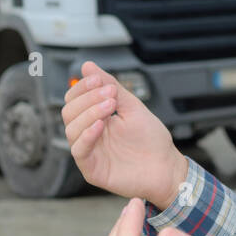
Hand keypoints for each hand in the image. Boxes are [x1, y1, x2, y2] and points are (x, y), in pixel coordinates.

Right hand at [62, 60, 186, 204]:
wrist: (166, 167)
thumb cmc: (152, 140)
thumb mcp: (132, 107)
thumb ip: (111, 87)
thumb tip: (88, 66)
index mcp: (96, 118)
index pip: (74, 99)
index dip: (82, 88)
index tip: (99, 80)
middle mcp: (89, 134)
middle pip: (69, 112)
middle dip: (87, 99)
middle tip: (110, 95)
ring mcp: (89, 151)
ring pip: (71, 129)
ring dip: (89, 113)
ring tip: (110, 107)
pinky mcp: (92, 169)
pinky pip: (79, 150)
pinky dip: (87, 135)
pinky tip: (100, 126)